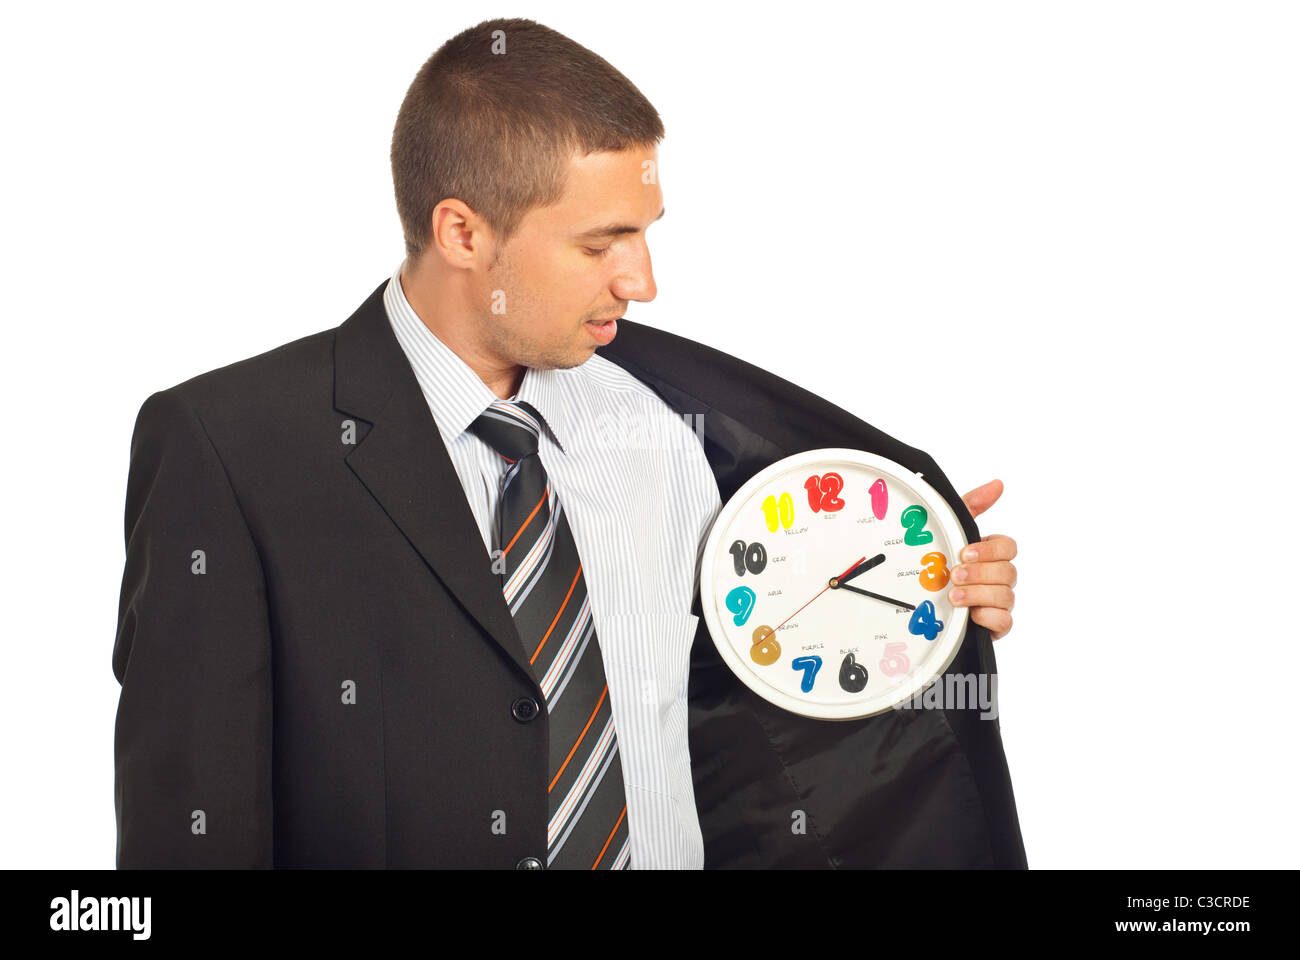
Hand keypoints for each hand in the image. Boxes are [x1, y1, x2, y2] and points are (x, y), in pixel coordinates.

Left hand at [951, 479, 1017, 641]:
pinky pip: (1005, 622)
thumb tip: (997, 484)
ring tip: (954, 596)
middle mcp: (998, 579)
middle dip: (980, 573)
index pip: (1008, 547)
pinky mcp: (994, 626)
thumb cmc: (940, 565)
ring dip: (979, 594)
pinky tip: (970, 615)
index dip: (990, 549)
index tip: (965, 552)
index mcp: (990, 555)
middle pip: (1009, 572)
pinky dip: (988, 617)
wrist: (921, 608)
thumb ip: (972, 506)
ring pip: (1007, 596)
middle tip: (955, 575)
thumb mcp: (950, 530)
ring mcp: (997, 603)